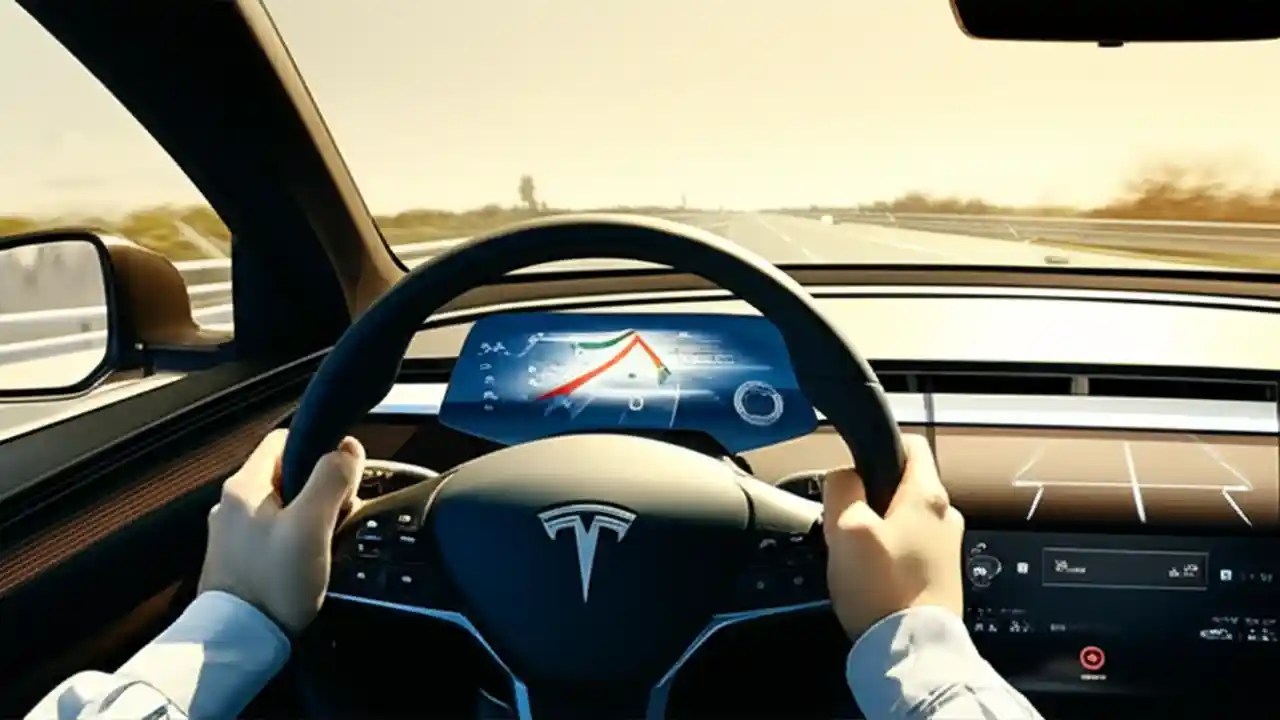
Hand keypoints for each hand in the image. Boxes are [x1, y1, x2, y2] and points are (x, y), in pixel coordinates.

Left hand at [198, 430, 365, 634]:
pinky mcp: (236, 561)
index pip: (283, 439)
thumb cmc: (273, 583)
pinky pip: (272, 535)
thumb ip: (330, 480)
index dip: (318, 449)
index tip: (342, 476)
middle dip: (319, 489)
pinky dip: (293, 541)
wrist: (238, 644)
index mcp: (244, 486)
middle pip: (286, 475)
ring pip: (281, 506)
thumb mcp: (311, 525)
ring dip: (309, 517)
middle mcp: (230, 505)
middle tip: (339, 515)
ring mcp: (230, 535)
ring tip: (326, 542)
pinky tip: (306, 562)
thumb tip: (348, 447)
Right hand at [822, 433, 964, 639]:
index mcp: (928, 495)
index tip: (856, 470)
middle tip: (847, 523)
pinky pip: (911, 548)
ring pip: (905, 519)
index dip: (877, 448)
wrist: (910, 650)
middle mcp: (947, 516)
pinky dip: (891, 554)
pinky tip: (873, 576)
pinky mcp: (942, 573)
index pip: (909, 444)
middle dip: (872, 497)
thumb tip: (843, 476)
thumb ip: (842, 488)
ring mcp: (947, 546)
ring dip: (880, 529)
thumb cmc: (883, 590)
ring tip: (859, 556)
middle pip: (902, 485)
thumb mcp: (846, 528)